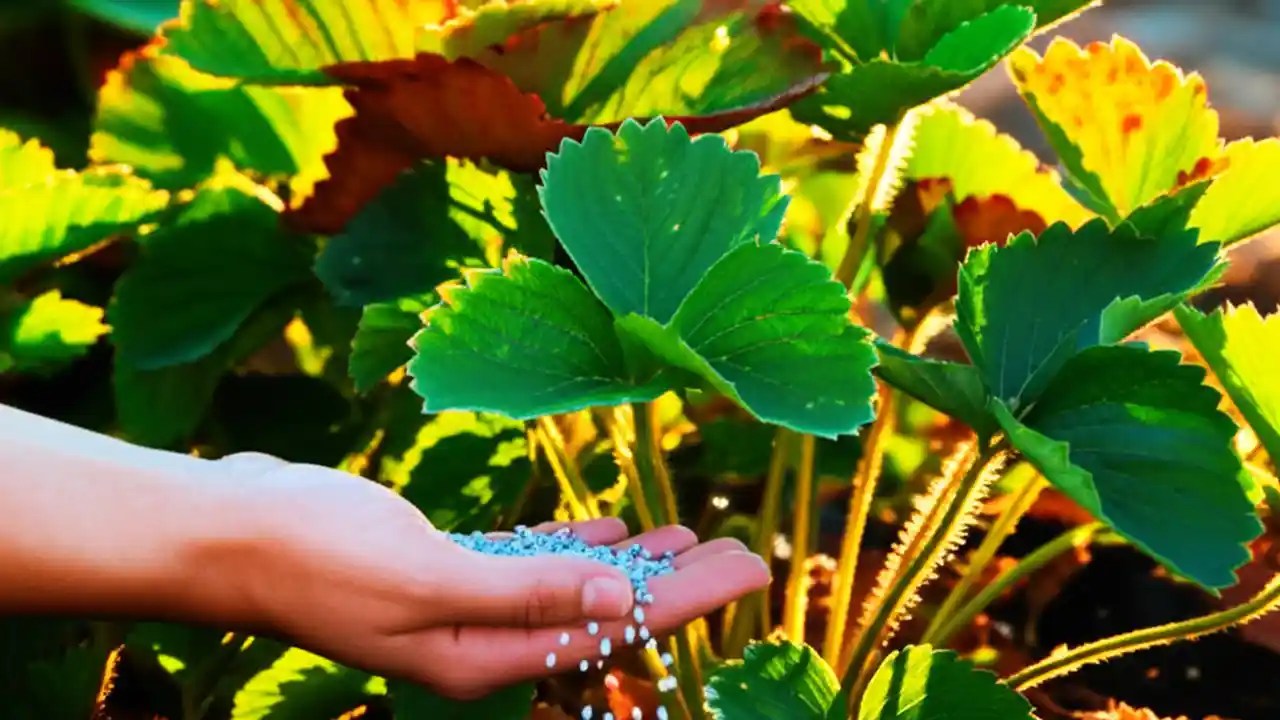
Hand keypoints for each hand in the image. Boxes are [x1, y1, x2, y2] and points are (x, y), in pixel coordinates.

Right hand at [203, 453, 770, 698]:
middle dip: (677, 582)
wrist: (230, 531)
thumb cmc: (317, 553)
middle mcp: (484, 639)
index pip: (615, 626)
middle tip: (742, 550)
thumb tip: (619, 595)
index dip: (689, 597)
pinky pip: (530, 561)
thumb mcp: (427, 575)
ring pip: (575, 583)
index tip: (749, 566)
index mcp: (486, 656)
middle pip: (606, 609)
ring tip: (691, 536)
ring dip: (634, 561)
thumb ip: (525, 590)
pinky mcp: (445, 565)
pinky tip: (613, 527)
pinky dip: (575, 544)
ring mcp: (464, 603)